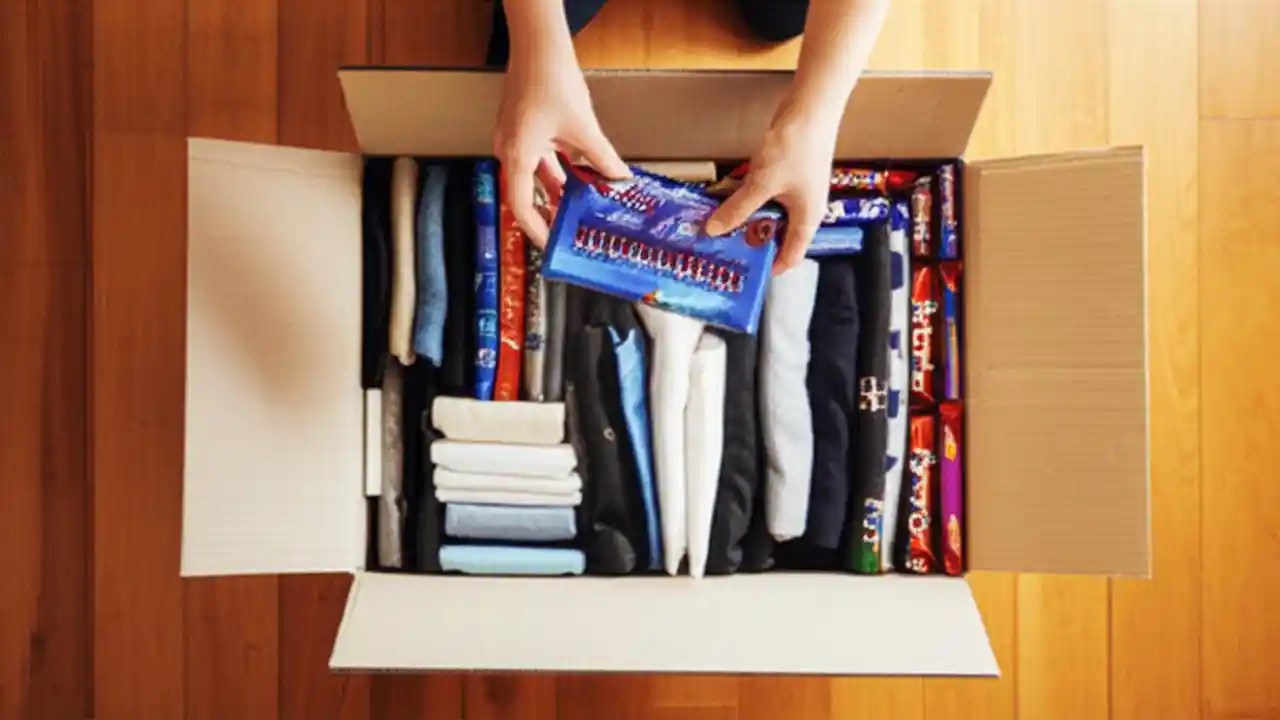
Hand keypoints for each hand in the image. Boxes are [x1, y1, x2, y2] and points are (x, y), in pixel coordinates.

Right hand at [494, 52, 629, 246]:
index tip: (550, 245)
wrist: (538, 44)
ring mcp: (515, 138)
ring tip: (580, 205)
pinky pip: (539, 157)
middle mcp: (510, 149)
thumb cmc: (550, 79)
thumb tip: (620, 180)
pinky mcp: (524, 127)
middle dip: (550, 211)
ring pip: (536, 174)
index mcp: (517, 155)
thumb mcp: (584, 128)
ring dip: (558, 189)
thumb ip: (603, 159)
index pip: (521, 205)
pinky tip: (580, 174)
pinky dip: (558, 168)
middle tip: (569, 230)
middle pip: (527, 192)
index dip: (536, 228)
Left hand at [704, 103, 837, 274]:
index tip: (743, 274)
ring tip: (722, 228)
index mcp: (807, 219)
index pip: (791, 257)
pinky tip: (731, 201)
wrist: (811, 107)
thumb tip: (713, 230)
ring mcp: (797, 192)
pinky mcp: (788, 176)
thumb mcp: (762, 182)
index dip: (769, 268)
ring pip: (771, 218)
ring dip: (748, 222)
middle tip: (724, 250)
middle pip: (778, 238)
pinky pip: (768, 199)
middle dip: (753, 244)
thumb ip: (738, 208)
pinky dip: (750, 203)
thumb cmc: (796, 146)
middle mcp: (805, 210)